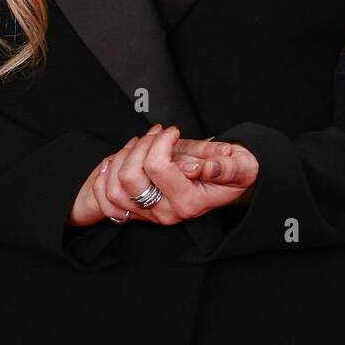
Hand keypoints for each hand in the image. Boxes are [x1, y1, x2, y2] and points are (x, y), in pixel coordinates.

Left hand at [67, 125, 257, 227]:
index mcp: (189, 202)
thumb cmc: (233, 171)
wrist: (230, 184)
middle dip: (139, 146)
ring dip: (120, 159)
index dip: (161, 141)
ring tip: (138, 143)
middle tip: (156, 133)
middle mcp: (166, 212)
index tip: (173, 130)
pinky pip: (107, 201)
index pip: (157, 167)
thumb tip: (209, 167)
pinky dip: (104, 179)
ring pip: (113, 189)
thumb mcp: (240, 166)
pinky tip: (116, 159)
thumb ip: (226, 167)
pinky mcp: (139, 211)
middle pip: (130, 177)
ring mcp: (150, 214)